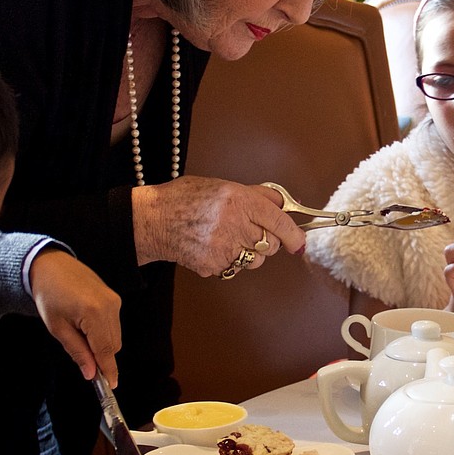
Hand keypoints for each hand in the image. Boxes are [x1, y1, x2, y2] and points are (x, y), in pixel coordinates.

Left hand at [29, 247, 121, 384]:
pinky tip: (86, 327)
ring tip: (79, 336)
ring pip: (115, 336)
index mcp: (94, 313)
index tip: (110, 386)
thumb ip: (77, 351)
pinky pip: (114, 324)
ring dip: (102, 345)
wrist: (52, 266)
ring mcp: (114, 301)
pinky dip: (103, 333)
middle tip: (86, 363)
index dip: (109, 370)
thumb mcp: (57, 328)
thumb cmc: (49, 295)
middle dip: (103, 358)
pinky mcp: (114, 298)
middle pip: (114, 345)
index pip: (106, 350)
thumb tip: (91, 373)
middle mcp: (110, 306)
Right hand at [130, 176, 305, 276]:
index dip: (294, 235)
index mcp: (238, 199)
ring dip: (249, 252)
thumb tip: (283, 203)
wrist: (153, 220)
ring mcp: (223, 247)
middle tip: (252, 232)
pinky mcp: (214, 265)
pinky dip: (229, 260)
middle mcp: (234, 223)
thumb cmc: (185, 199)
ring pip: (255, 260)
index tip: (299, 243)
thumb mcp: (223, 186)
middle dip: (269, 241)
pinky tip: (213, 246)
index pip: (278, 221)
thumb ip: (256, 195)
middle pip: (271, 244)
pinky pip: (234, 268)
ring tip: (228, 238)